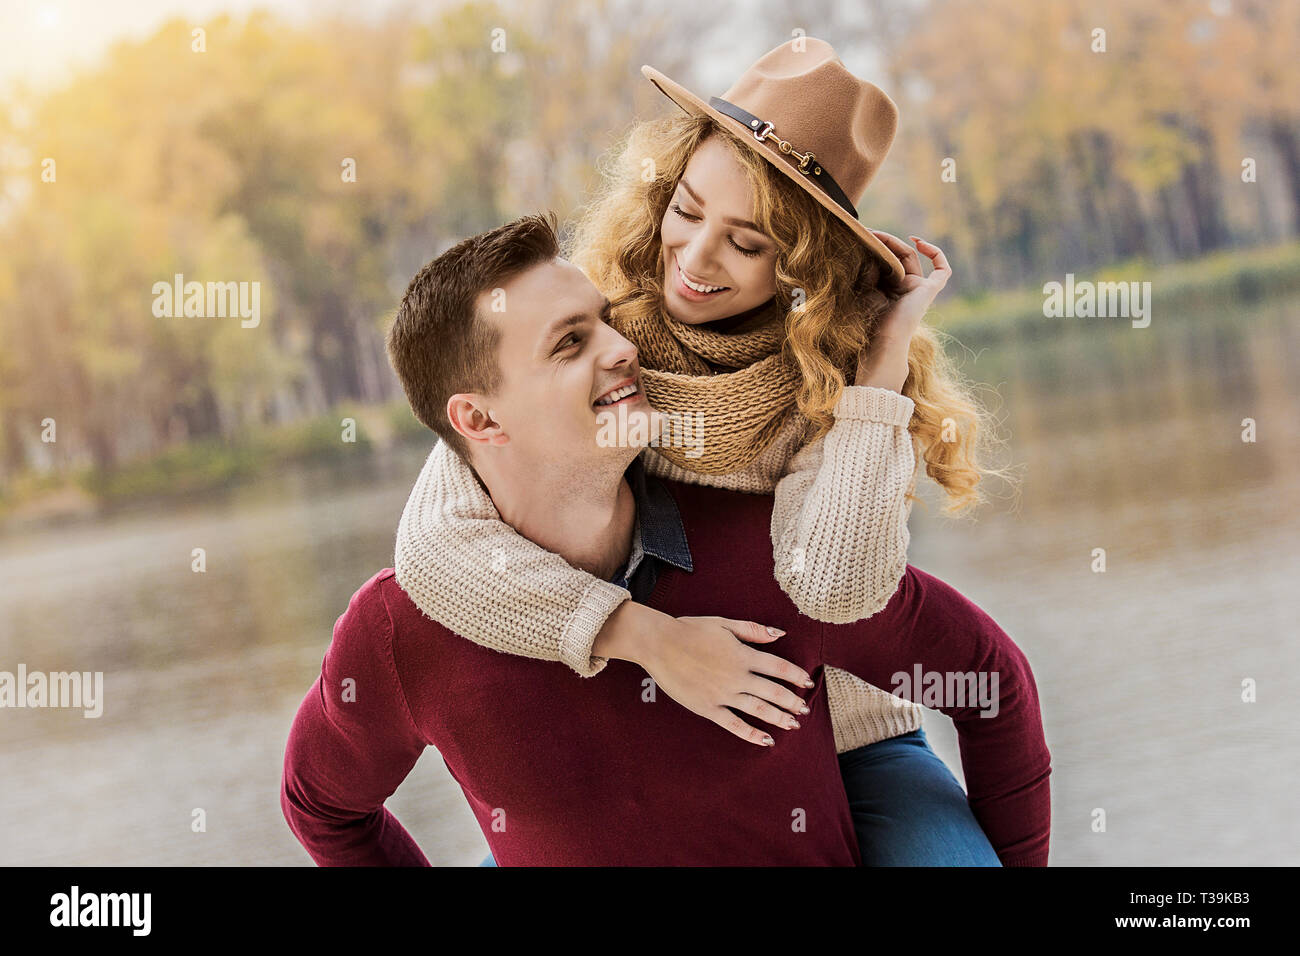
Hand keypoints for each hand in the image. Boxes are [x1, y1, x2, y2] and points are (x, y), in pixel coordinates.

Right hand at [598, 605, 813, 746]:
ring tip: (793, 725)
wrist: (659, 644)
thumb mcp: (724, 624)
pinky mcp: (708, 708)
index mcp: (742, 654)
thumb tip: (780, 634)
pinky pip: (734, 725)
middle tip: (805, 709)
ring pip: (758, 710)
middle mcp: (737, 676)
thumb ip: (753, 630)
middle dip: (792, 701)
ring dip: (779, 718)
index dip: (796, 675)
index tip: (808, 682)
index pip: (778, 667)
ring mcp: (723, 694)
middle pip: (773, 692)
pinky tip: (766, 740)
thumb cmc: (690, 630)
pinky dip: (752, 734)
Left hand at [856, 232, 951, 385]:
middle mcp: (907, 288)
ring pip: (910, 258)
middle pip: (897, 258)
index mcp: (891, 290)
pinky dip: (935, 254)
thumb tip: (872, 251)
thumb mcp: (865, 291)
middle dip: (883, 243)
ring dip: (894, 244)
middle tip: (866, 232)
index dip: (876, 250)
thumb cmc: (871, 323)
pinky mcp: (929, 291)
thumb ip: (870, 271)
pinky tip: (917, 242)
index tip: (864, 238)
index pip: (887, 264)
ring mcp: (919, 289)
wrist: (883, 341)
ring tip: (876, 235)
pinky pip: (942, 271)